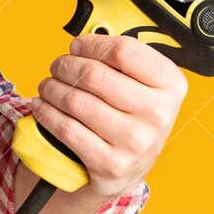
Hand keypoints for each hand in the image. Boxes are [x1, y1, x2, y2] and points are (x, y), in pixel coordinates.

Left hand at [28, 33, 186, 198]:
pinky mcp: (111, 164)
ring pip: (75, 100)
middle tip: (57, 66)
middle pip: (94, 74)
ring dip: (51, 87)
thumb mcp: (143, 85)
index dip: (91, 44)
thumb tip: (80, 44)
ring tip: (48, 85)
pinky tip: (42, 105)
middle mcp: (158, 114)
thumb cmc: (132, 117)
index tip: (77, 46)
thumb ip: (121, 60)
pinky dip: (46, 112)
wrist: (130, 169)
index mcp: (170, 85)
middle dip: (64, 65)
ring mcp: (135, 141)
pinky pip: (66, 129)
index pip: (124, 50)